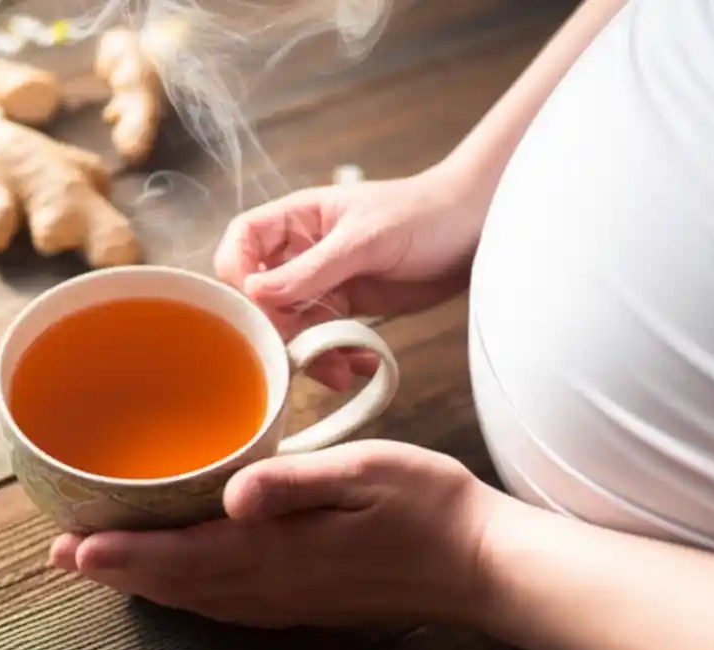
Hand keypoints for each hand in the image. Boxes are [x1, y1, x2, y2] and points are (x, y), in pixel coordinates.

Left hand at [48, 440, 501, 627]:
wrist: (482, 565)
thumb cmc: (430, 507)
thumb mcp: (367, 473)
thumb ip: (296, 482)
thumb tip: (234, 493)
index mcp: (281, 552)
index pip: (183, 557)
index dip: (122, 555)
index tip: (71, 547)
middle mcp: (275, 587)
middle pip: (178, 584)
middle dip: (117, 571)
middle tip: (63, 555)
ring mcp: (291, 602)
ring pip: (198, 599)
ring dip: (146, 584)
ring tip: (103, 568)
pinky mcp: (307, 604)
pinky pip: (228, 604)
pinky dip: (188, 593)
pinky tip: (182, 584)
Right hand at [214, 166, 481, 389]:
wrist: (476, 230)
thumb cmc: (423, 214)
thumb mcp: (365, 240)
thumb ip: (311, 269)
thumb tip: (254, 293)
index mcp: (297, 219)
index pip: (241, 244)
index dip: (237, 274)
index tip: (254, 305)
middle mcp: (302, 252)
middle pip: (262, 296)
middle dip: (278, 330)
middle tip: (301, 353)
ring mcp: (324, 282)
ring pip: (292, 326)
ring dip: (310, 353)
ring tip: (341, 372)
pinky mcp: (348, 308)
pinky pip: (326, 339)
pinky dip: (338, 358)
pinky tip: (361, 365)